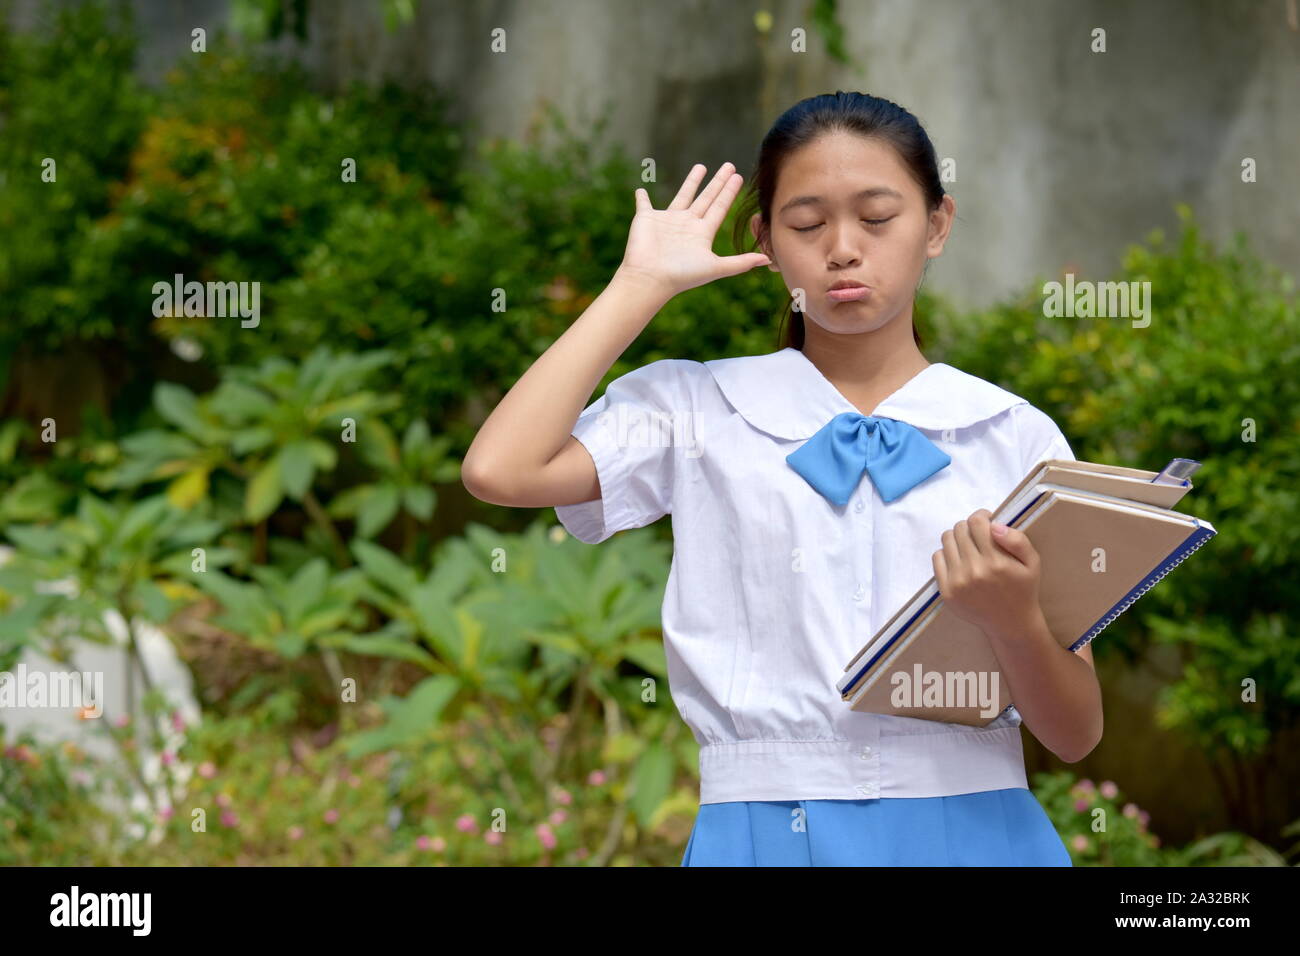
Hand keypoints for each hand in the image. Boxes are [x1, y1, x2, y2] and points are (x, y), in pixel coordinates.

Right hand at [617, 163, 771, 298]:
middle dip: (718, 182)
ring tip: (701, 166)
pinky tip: (641, 190)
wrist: (650, 278)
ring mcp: (667, 221)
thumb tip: (768, 260)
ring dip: (691, 182)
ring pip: (682, 196)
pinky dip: (641, 198)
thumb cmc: (681, 274)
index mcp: (701, 233)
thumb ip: (740, 263)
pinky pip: (643, 204)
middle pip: (706, 198)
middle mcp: (687, 225)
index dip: (729, 192)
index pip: (720, 207)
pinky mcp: (646, 218)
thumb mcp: (715, 267)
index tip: (739, 177)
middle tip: (729, 166)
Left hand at [932, 508, 1041, 637]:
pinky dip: (947, 554)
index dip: (981, 516)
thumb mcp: (1032, 563)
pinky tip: (960, 561)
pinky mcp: (946, 591)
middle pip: (959, 529)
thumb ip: (1017, 540)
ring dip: (957, 539)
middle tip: (979, 537)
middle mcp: (974, 571)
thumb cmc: (1023, 589)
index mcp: (996, 562)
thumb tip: (994, 524)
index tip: (987, 521)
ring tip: (969, 548)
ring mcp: (957, 582)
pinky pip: (937, 557)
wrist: (1010, 623)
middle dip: (970, 528)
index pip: (976, 523)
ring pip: (946, 540)